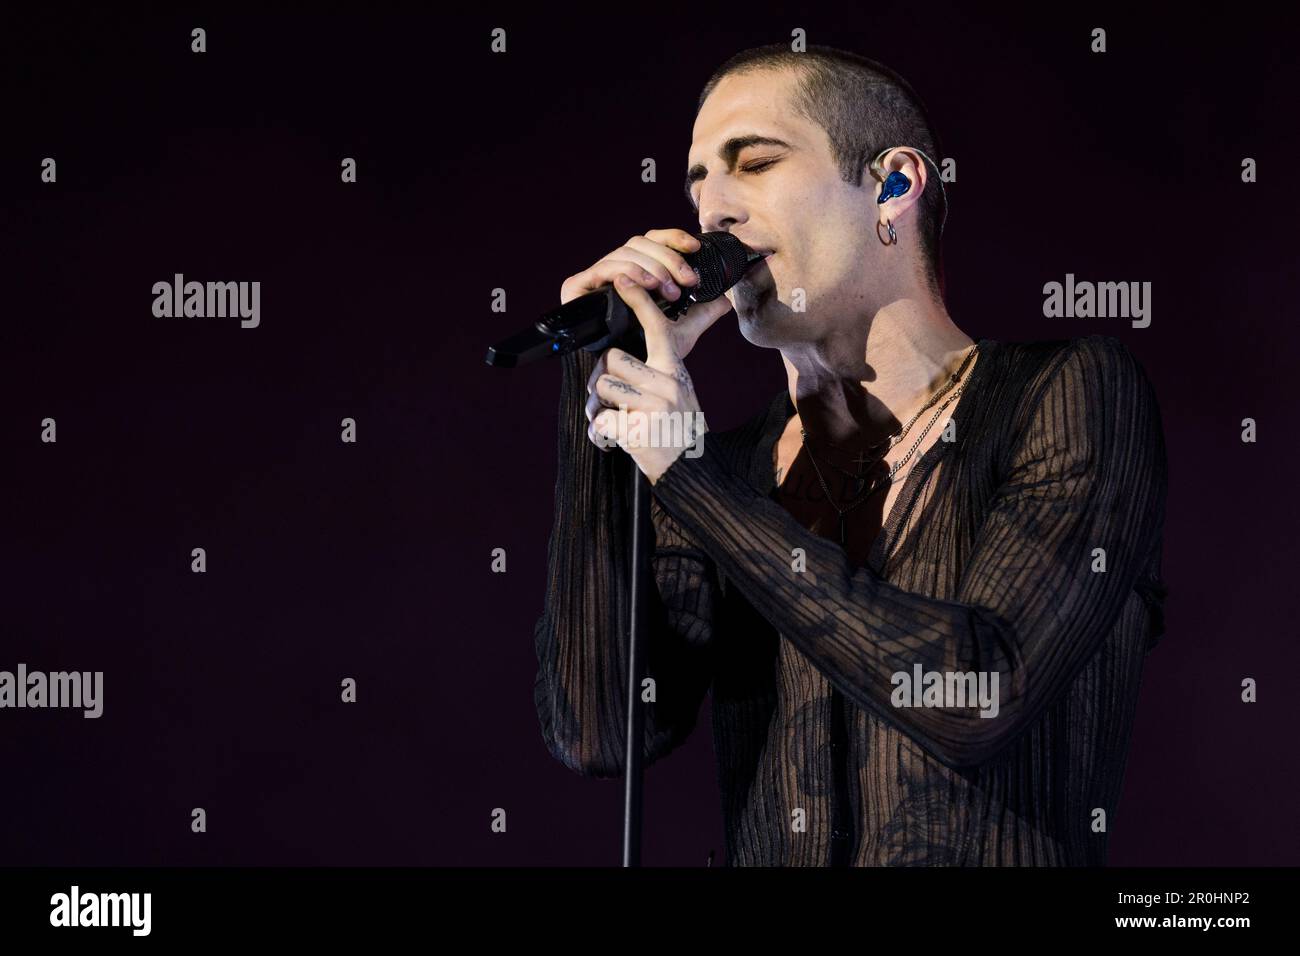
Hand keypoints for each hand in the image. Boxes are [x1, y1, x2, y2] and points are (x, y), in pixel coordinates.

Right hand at [559, 228, 733, 361]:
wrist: (621, 378)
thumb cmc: (647, 353)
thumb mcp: (682, 331)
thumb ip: (702, 313)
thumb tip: (725, 299)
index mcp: (636, 270)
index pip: (653, 241)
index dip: (674, 238)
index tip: (695, 247)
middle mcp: (615, 268)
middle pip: (641, 243)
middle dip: (669, 259)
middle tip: (687, 282)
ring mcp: (595, 276)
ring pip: (626, 252)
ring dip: (653, 268)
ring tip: (670, 292)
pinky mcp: (576, 286)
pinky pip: (605, 267)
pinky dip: (629, 272)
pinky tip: (646, 287)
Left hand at [583, 253, 730, 482]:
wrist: (692, 471)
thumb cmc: (679, 428)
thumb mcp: (679, 390)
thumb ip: (659, 369)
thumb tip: (624, 357)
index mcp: (675, 369)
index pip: (657, 326)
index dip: (639, 301)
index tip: (624, 279)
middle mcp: (668, 383)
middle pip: (613, 359)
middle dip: (605, 379)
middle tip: (617, 401)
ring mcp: (655, 407)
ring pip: (602, 386)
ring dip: (601, 407)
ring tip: (621, 420)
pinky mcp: (640, 430)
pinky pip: (600, 420)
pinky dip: (601, 434)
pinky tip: (616, 441)